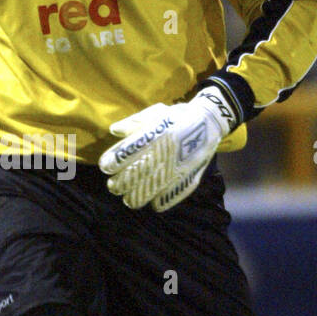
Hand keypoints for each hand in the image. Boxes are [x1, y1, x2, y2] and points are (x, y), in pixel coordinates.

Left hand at [98, 86, 236, 212]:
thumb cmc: (178, 116)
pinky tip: (151, 199)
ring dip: (133, 197)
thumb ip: (133, 123)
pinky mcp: (186, 180)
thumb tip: (113, 130)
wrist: (210, 122)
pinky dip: (155, 202)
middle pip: (131, 178)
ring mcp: (175, 170)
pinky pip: (165, 200)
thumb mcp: (156, 113)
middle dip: (118, 184)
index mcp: (153, 136)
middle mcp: (163, 154)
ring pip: (145, 193)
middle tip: (114, 185)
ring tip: (128, 197)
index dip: (111, 163)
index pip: (124, 154)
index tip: (106, 166)